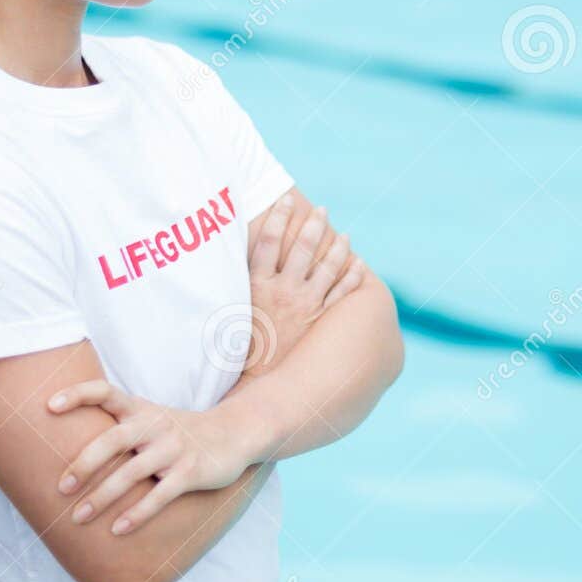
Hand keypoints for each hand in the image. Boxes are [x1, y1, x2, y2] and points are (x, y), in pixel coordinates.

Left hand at [47, 382, 259, 534]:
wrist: (235, 433)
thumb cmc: (180, 431)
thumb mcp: (152, 418)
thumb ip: (119, 425)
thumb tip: (68, 446)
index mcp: (140, 409)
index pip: (105, 391)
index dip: (77, 394)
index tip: (49, 406)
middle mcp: (154, 425)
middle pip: (113, 440)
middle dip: (84, 464)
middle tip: (60, 488)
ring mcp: (173, 448)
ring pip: (132, 473)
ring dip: (102, 497)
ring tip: (78, 517)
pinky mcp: (191, 472)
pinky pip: (160, 496)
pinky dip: (137, 514)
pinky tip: (118, 530)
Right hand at [245, 195, 363, 373]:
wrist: (256, 380)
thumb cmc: (238, 346)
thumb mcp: (231, 310)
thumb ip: (237, 285)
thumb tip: (222, 262)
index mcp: (258, 284)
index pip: (269, 241)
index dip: (279, 218)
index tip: (287, 201)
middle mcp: (284, 290)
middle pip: (302, 248)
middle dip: (314, 226)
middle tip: (322, 210)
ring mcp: (304, 305)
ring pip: (327, 268)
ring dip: (338, 248)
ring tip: (346, 236)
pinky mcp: (319, 321)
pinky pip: (342, 294)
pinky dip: (352, 277)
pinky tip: (359, 265)